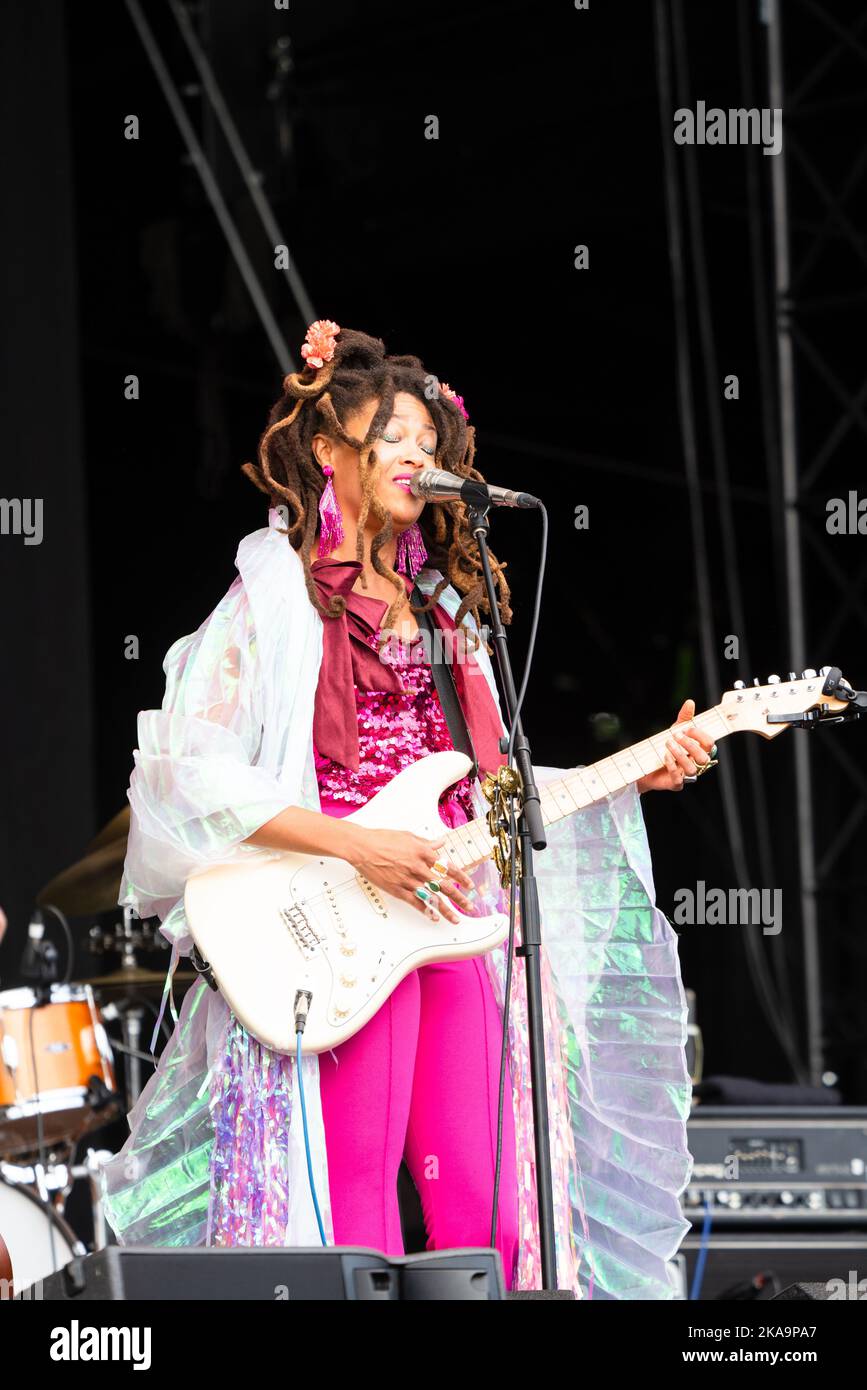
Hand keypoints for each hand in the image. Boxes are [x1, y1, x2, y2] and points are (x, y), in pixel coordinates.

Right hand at [346, 825, 476, 922]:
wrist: (362, 847)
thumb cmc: (382, 839)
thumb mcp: (408, 836)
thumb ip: (426, 842)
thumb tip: (440, 843)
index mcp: (422, 852)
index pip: (448, 867)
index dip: (461, 877)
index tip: (469, 884)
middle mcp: (418, 867)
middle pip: (444, 885)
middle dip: (459, 897)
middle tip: (469, 905)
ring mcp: (407, 880)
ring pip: (431, 897)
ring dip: (445, 909)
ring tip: (455, 918)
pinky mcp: (397, 889)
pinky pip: (414, 902)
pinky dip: (425, 910)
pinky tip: (432, 916)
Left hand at [636, 699, 715, 793]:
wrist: (646, 766)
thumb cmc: (667, 747)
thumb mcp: (675, 730)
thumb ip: (684, 718)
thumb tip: (690, 702)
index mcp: (700, 751)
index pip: (709, 744)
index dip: (699, 735)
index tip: (686, 728)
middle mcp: (696, 764)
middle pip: (703, 757)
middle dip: (690, 744)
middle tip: (675, 735)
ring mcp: (687, 775)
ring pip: (692, 768)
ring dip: (680, 754)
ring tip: (667, 744)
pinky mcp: (676, 784)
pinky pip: (678, 778)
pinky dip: (672, 765)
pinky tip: (664, 756)